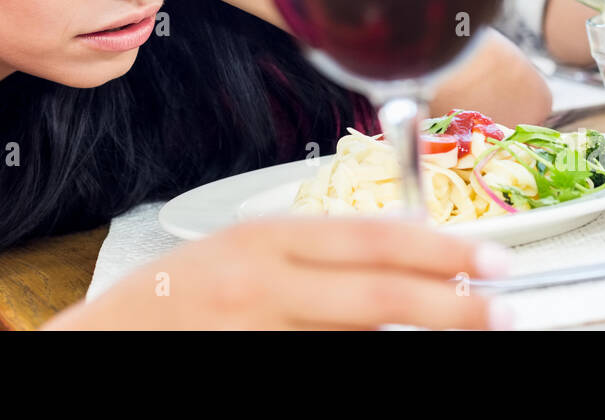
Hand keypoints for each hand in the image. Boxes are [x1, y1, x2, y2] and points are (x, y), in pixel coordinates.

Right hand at [43, 217, 512, 329]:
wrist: (104, 339)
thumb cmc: (176, 297)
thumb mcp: (245, 256)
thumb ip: (314, 259)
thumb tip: (400, 261)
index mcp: (263, 239)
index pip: (368, 238)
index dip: (437, 248)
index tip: (489, 259)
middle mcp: (259, 282)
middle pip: (373, 293)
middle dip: (448, 303)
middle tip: (501, 307)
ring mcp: (252, 330)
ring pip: (354, 337)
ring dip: (409, 335)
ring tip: (462, 329)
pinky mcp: (248, 366)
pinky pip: (320, 364)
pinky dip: (359, 358)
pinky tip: (384, 354)